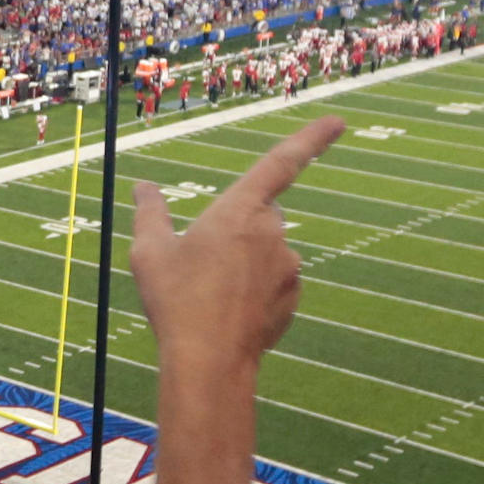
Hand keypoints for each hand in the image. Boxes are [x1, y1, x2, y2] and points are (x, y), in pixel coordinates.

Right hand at [128, 113, 339, 374]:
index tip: (339, 121)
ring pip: (266, 251)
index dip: (312, 138)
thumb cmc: (176, 301)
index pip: (283, 162)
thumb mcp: (150, 252)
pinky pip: (274, 282)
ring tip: (208, 294)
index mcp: (241, 209)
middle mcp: (273, 232)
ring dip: (244, 262)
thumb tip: (144, 187)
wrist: (209, 361)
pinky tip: (227, 311)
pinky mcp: (293, 296)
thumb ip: (151, 213)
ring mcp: (288, 266)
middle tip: (200, 261)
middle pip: (260, 214)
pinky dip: (254, 290)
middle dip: (238, 228)